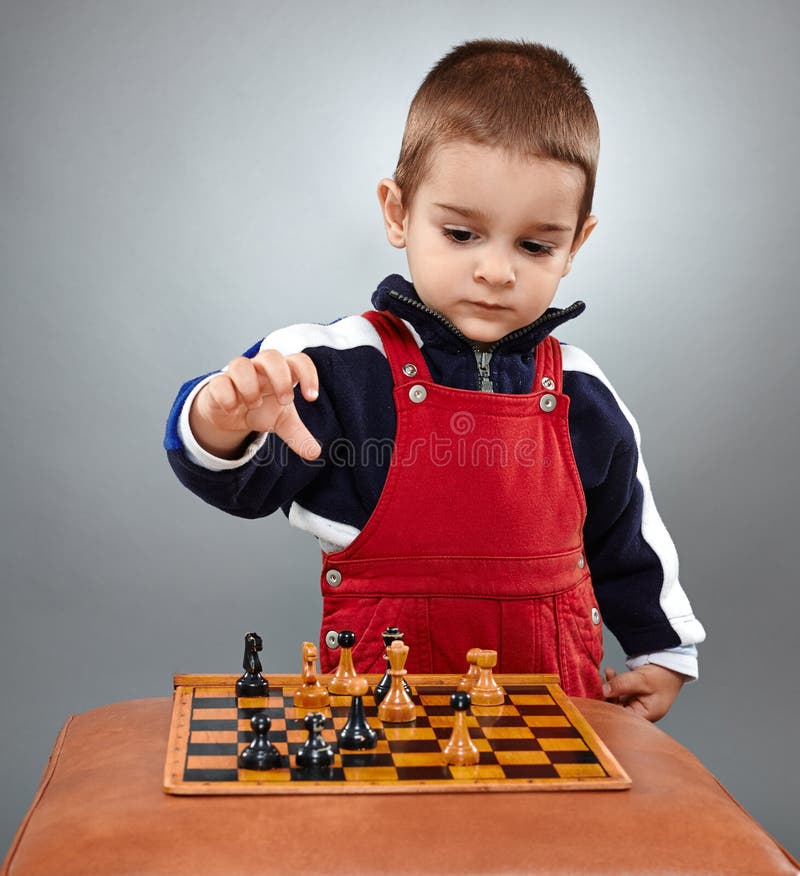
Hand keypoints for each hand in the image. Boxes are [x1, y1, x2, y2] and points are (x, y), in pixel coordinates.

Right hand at [189, 350, 320, 459]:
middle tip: (285, 401)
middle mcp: (259, 368)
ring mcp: (237, 374)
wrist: (230, 413)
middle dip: (281, 378)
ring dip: (250, 386)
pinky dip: (227, 396)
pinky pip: (219, 382)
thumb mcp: (282, 422)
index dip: (308, 374)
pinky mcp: (217, 385)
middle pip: (271, 356)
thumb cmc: (260, 408)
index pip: (298, 360)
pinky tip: (233, 409)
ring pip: (241, 364)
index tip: (312, 398)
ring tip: (254, 404)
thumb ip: (299, 435)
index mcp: (280, 373)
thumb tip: (314, 453)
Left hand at [602, 664, 687, 722]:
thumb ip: (623, 684)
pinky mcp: (631, 696)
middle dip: (606, 695)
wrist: (670, 664)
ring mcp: (634, 705)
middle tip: (598, 680)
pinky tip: (610, 672)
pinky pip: (617, 692)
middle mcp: (639, 713)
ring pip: (615, 699)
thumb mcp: (642, 679)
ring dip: (608, 687)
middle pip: (616, 709)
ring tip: (606, 674)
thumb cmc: (663, 676)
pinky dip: (612, 683)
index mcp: (644, 716)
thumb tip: (604, 690)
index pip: (620, 717)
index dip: (608, 706)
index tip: (598, 693)